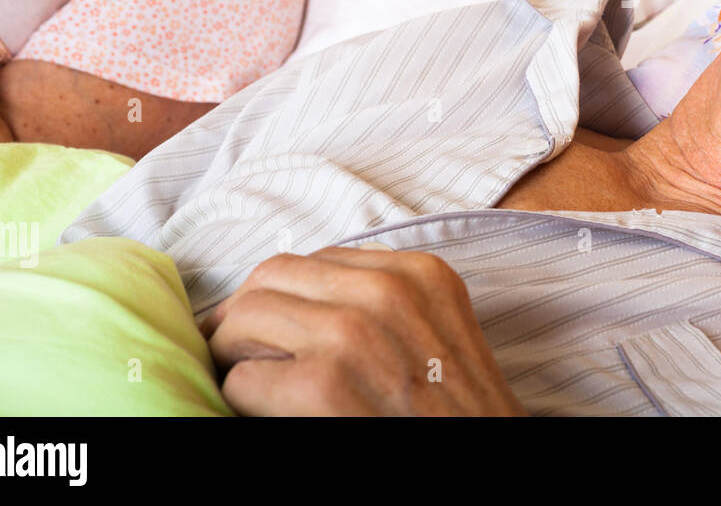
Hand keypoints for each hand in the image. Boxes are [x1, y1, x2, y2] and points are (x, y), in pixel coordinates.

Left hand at [201, 246, 526, 415]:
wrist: (486, 461)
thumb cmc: (456, 410)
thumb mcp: (436, 329)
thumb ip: (384, 300)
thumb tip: (302, 298)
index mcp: (417, 274)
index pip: (314, 258)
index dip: (282, 292)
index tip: (268, 323)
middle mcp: (386, 292)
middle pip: (271, 276)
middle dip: (245, 314)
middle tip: (237, 350)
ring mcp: (352, 336)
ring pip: (247, 317)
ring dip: (235, 353)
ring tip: (245, 378)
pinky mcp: (322, 387)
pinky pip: (243, 377)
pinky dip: (241, 397)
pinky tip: (267, 411)